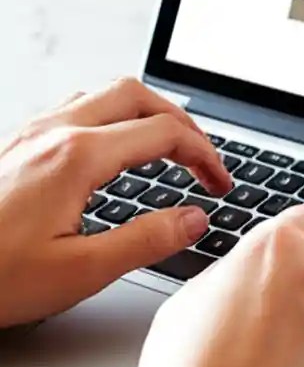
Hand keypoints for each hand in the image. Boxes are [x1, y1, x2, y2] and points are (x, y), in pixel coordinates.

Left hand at [0, 78, 231, 327]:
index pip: (164, 133)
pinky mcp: (12, 148)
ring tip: (165, 150)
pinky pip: (72, 111)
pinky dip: (110, 122)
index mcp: (76, 158)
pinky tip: (111, 156)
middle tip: (202, 159)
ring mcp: (27, 136)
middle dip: (181, 123)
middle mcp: (51, 135)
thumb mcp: (81, 271)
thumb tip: (194, 219)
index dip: (205, 155)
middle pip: (136, 95)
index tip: (219, 184)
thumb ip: (148, 240)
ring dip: (144, 114)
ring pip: (101, 95)